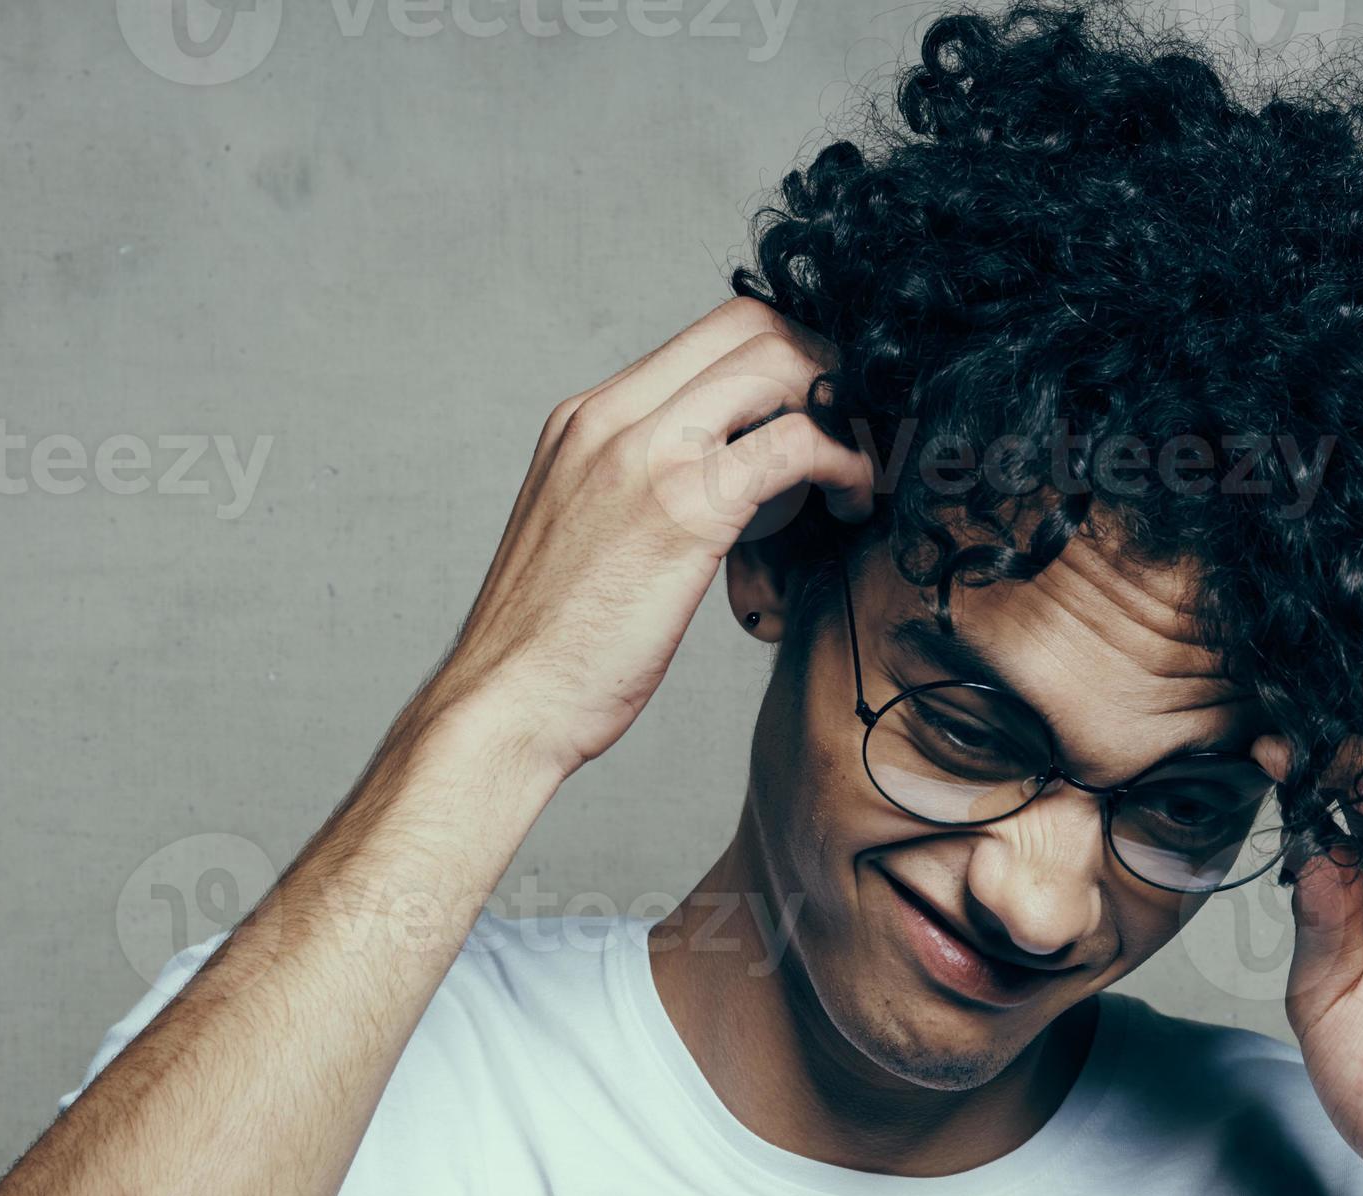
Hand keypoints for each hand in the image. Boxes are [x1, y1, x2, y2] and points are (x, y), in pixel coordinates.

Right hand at [419, 295, 876, 781]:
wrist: (504, 704)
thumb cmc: (550, 648)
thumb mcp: (586, 537)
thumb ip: (639, 491)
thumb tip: (718, 492)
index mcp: (585, 419)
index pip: (706, 334)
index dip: (783, 356)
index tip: (820, 408)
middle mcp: (611, 417)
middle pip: (750, 324)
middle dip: (823, 365)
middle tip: (855, 426)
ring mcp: (646, 452)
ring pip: (778, 364)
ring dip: (840, 409)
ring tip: (858, 469)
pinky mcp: (686, 506)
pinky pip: (795, 444)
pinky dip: (844, 463)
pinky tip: (852, 505)